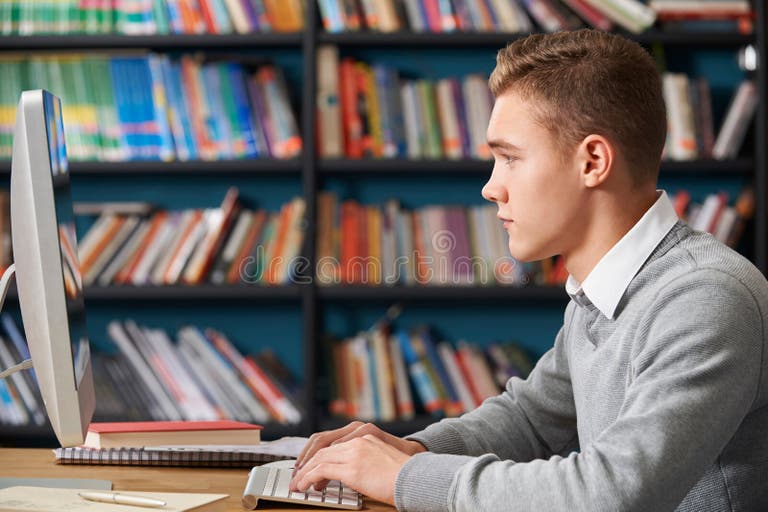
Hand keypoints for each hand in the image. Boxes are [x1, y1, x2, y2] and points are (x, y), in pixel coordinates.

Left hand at [294, 421, 425, 474]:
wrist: (416, 477)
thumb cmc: (403, 472)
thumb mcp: (379, 458)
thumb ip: (362, 458)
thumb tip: (346, 472)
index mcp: (364, 433)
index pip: (331, 438)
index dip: (314, 452)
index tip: (306, 464)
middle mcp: (357, 437)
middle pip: (321, 445)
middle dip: (306, 461)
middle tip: (297, 475)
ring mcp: (354, 450)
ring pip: (319, 457)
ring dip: (305, 471)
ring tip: (298, 483)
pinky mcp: (352, 466)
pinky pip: (322, 470)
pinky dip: (309, 478)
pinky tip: (305, 486)